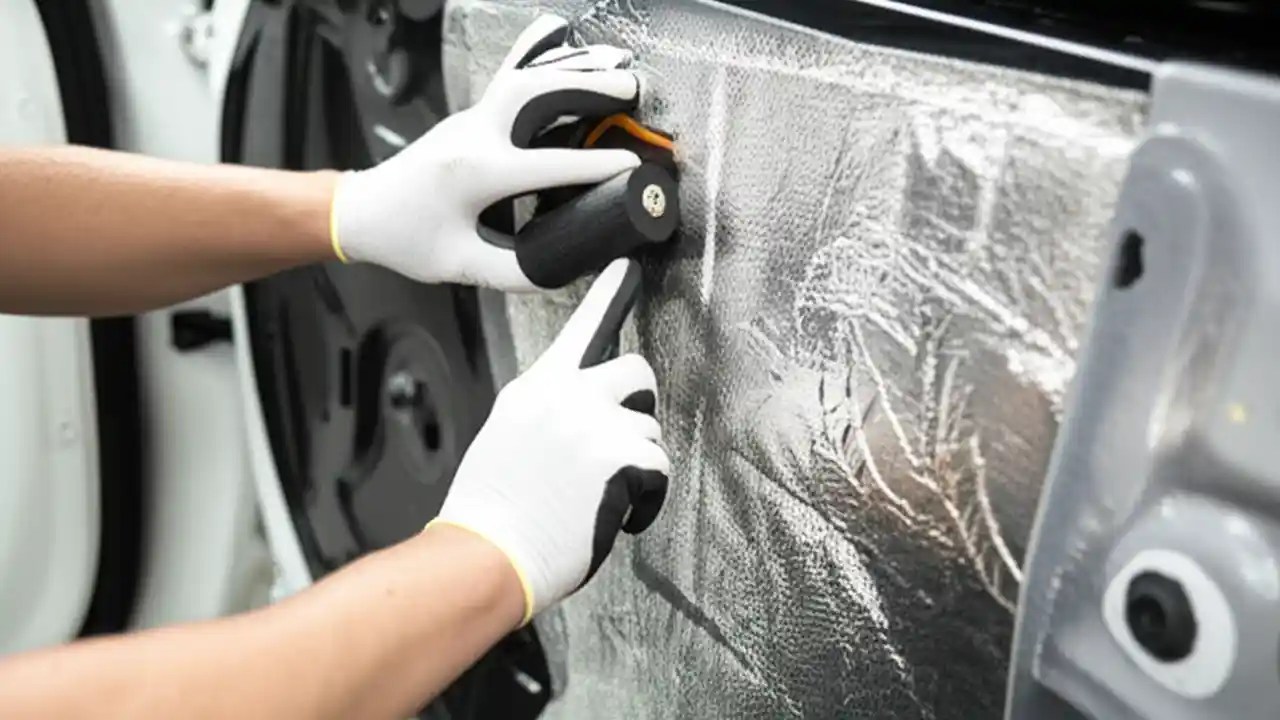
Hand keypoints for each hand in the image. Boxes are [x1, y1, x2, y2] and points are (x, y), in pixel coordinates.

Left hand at [330, 15, 641, 289]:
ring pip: (523, 78)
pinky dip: (542, 62)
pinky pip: (510, 80)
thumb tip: (568, 269)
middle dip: (585, 87)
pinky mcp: (472, 118)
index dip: (594, 166)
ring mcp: (471, 120)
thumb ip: (516, 272)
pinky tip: (567, 46)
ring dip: (570, 68)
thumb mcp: (460, 266)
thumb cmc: (405, 236)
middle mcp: (473, 137)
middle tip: (630, 90)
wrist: (364, 211)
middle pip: (533, 93)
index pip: (546, 165)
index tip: (632, 165)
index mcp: (473, 174)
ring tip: (615, 67)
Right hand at [433, 259, 669, 623]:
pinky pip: (658, 469)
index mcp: (535, 388)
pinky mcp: (622, 458)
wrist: (487, 555)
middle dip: (637, 405)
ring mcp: (597, 424)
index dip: (606, 294)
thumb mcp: (507, 438)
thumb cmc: (493, 511)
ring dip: (634, 464)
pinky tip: (611, 514)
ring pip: (649, 431)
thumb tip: (585, 415)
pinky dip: (645, 498)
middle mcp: (568, 395)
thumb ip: (548, 412)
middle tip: (618, 440)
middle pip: (636, 372)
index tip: (626, 267)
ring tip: (594, 495)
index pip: (579, 330)